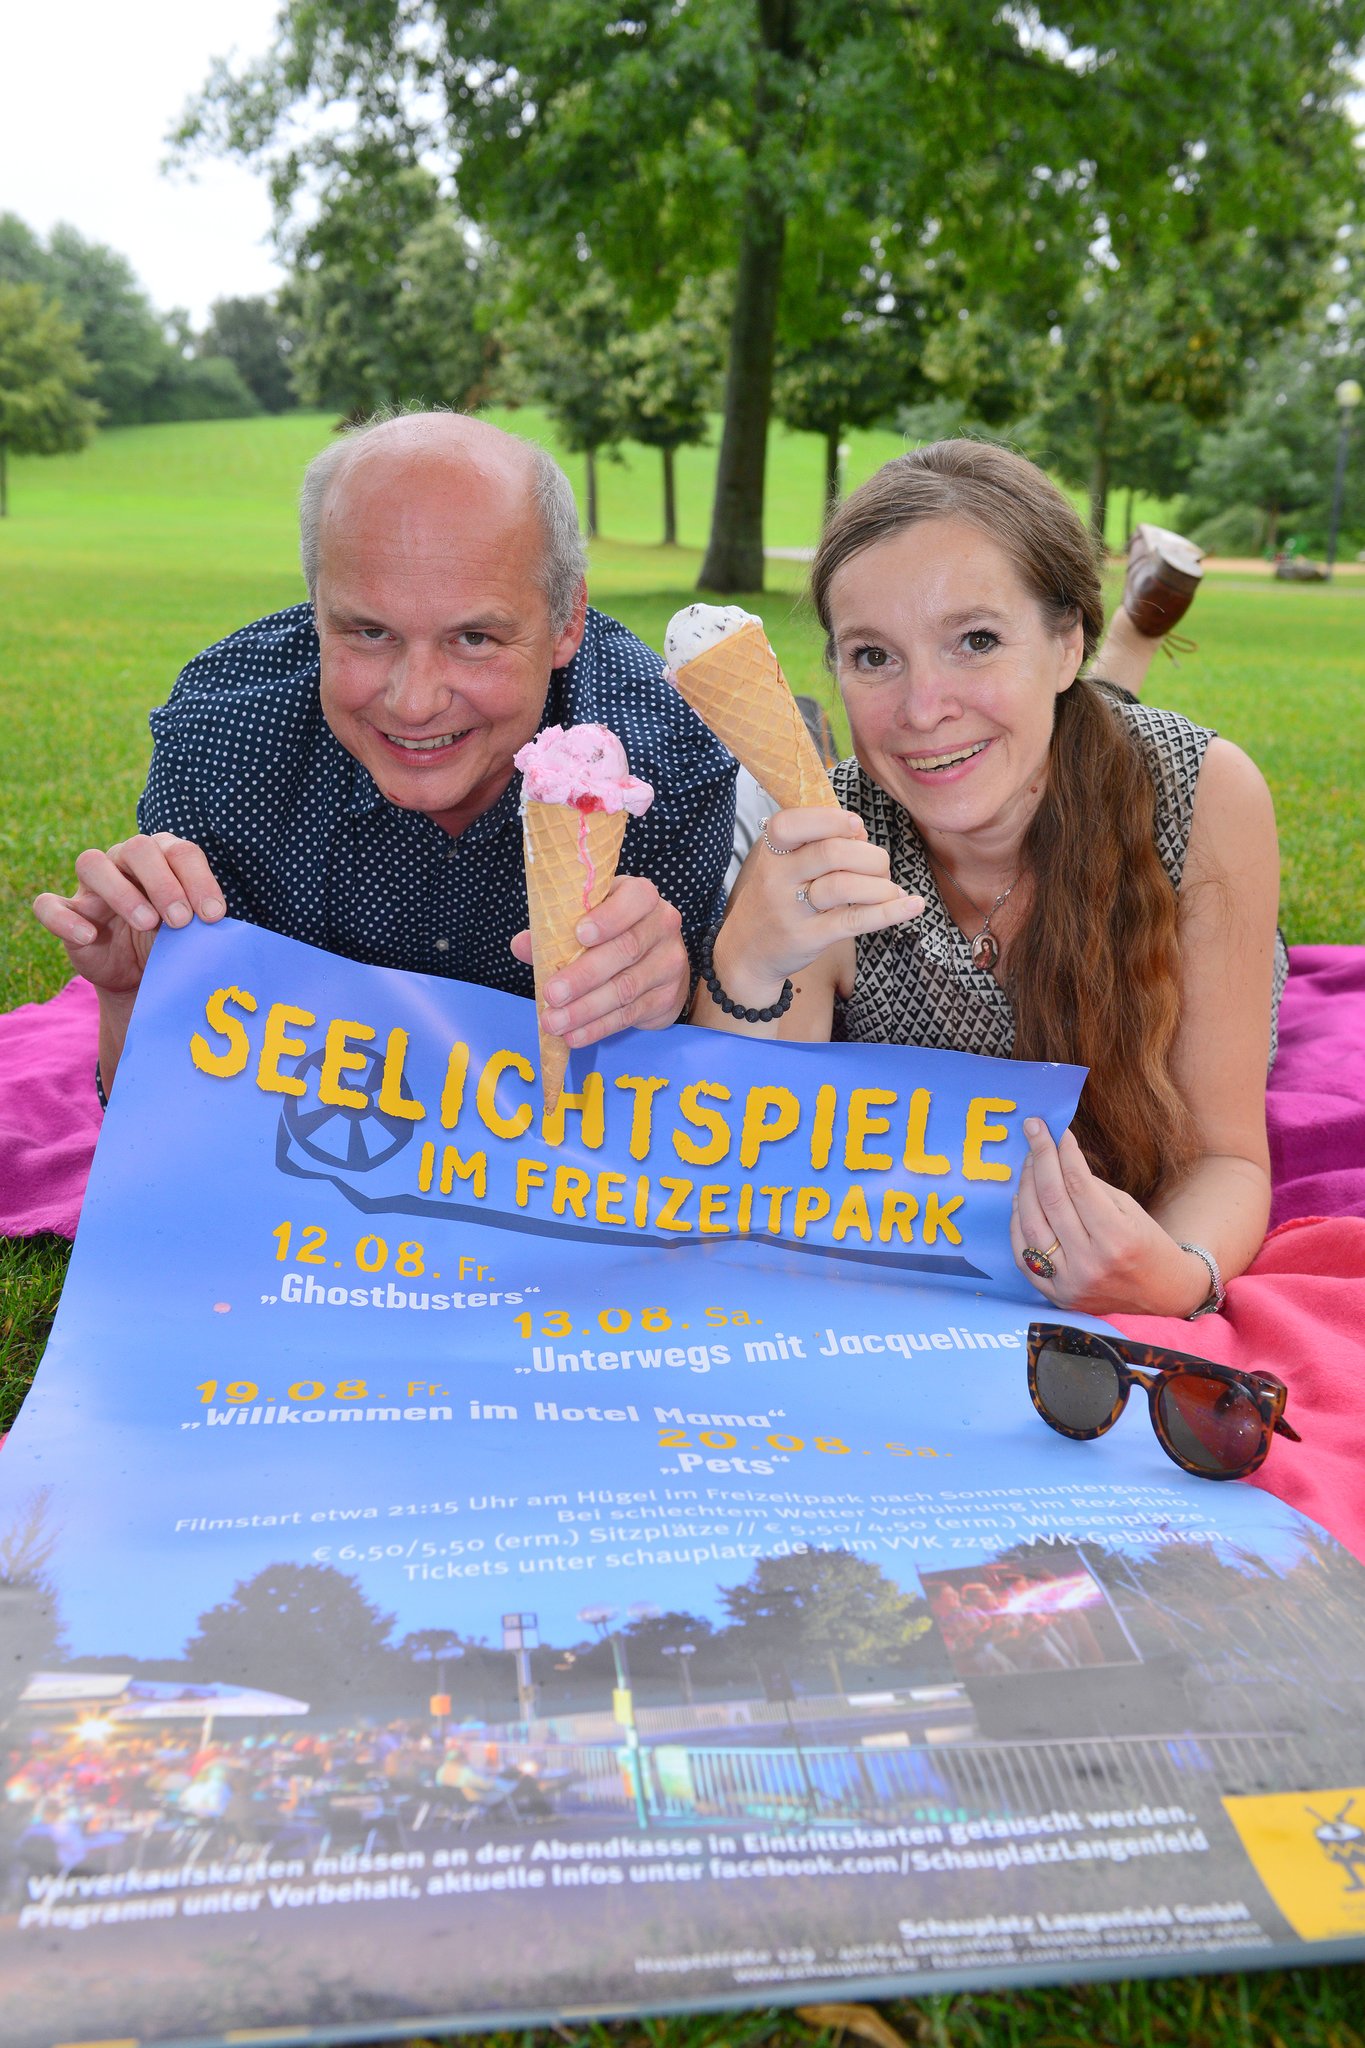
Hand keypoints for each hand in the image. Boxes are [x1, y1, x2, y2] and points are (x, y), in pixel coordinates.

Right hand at [33, 834, 227, 999]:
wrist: (139, 976)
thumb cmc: (171, 942)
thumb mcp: (191, 931)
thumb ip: (202, 920)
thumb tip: (219, 920)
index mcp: (162, 859)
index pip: (180, 851)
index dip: (198, 879)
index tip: (214, 915)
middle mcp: (124, 863)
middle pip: (138, 848)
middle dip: (164, 884)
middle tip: (181, 921)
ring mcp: (91, 886)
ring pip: (92, 863)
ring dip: (121, 892)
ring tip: (147, 924)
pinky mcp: (66, 913)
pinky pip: (49, 905)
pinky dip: (65, 918)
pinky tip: (89, 935)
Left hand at [509, 874, 687, 1046]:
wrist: (659, 963)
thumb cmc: (613, 934)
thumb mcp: (588, 921)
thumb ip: (555, 930)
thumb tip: (521, 945)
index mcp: (641, 897)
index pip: (634, 899)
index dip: (608, 917)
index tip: (579, 935)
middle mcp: (662, 926)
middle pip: (626, 949)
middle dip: (584, 975)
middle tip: (552, 994)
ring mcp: (668, 963)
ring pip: (625, 987)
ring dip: (585, 1009)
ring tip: (554, 1022)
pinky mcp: (666, 997)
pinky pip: (629, 1014)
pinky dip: (598, 1027)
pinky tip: (574, 1035)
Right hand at [718, 806, 922, 996]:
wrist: (746, 951)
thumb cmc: (777, 899)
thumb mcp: (783, 865)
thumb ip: (817, 844)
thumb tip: (862, 834)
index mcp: (771, 852)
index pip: (792, 823)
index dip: (831, 819)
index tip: (857, 826)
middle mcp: (776, 878)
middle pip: (831, 852)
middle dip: (869, 855)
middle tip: (880, 866)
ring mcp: (790, 909)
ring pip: (844, 886)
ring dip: (880, 886)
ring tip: (890, 891)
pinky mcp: (808, 938)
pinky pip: (854, 921)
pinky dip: (889, 912)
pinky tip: (912, 906)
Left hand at [1010, 1119, 1212, 1318]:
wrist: (1162, 1297)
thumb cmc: (1147, 1245)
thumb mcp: (1129, 1210)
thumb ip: (1091, 1188)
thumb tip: (1056, 1158)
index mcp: (1117, 1238)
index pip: (1078, 1185)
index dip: (1064, 1153)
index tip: (1056, 1131)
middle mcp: (1091, 1262)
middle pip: (1052, 1201)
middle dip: (1040, 1159)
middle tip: (1033, 1132)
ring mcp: (1070, 1282)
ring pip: (1032, 1226)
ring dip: (1025, 1187)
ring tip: (1028, 1163)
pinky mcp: (1056, 1296)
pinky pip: (1024, 1255)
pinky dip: (1018, 1224)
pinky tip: (1021, 1200)